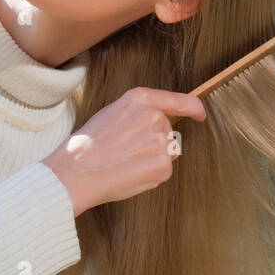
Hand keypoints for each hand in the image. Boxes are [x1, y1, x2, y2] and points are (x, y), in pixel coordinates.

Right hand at [42, 87, 206, 216]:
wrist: (75, 171)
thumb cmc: (87, 145)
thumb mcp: (112, 112)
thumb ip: (138, 112)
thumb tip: (159, 120)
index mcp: (141, 99)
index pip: (180, 100)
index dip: (194, 109)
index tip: (200, 115)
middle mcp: (155, 117)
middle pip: (169, 132)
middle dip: (154, 142)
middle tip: (125, 151)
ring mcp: (161, 141)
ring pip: (167, 152)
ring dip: (153, 159)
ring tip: (125, 162)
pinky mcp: (163, 165)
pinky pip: (163, 171)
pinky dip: (150, 175)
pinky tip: (129, 174)